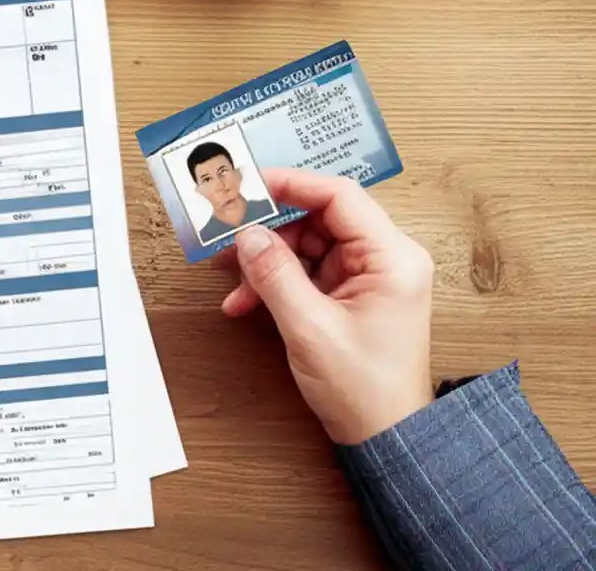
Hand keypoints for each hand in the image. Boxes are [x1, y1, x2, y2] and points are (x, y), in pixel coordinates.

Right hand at [220, 169, 434, 444]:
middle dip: (269, 229)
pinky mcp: (351, 293)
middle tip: (227, 231)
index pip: (339, 197)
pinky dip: (274, 282)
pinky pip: (306, 271)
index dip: (291, 184)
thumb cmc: (364, 388)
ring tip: (231, 279)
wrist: (385, 436)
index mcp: (392, 258)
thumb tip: (247, 235)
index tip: (249, 183)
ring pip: (306, 245)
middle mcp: (385, 259)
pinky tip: (244, 301)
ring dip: (265, 260)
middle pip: (318, 219)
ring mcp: (367, 276)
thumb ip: (275, 274)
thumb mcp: (309, 328)